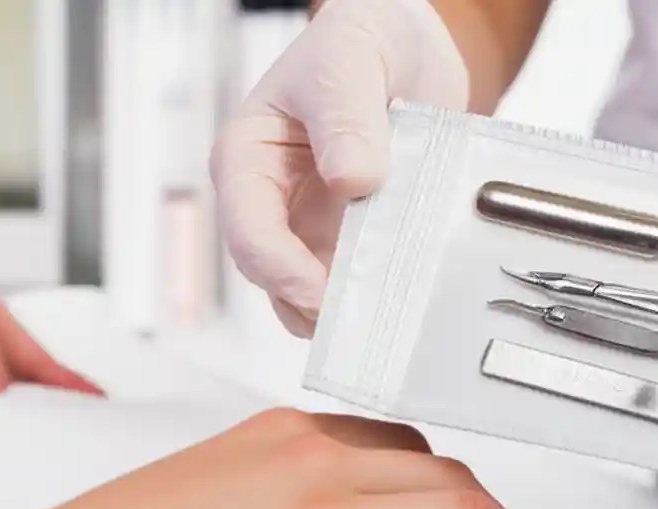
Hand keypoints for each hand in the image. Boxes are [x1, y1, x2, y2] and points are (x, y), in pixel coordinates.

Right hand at [211, 0, 467, 336]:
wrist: (409, 44)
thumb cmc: (361, 38)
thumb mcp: (349, 62)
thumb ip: (346, 118)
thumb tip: (352, 180)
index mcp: (248, 159)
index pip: (248, 231)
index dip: (281, 270)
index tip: (323, 292)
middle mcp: (272, 202)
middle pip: (274, 276)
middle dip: (313, 304)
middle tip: (364, 321)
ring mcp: (311, 226)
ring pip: (310, 293)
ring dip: (344, 310)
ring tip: (386, 316)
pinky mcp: (352, 239)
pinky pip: (355, 282)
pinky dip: (375, 296)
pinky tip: (405, 299)